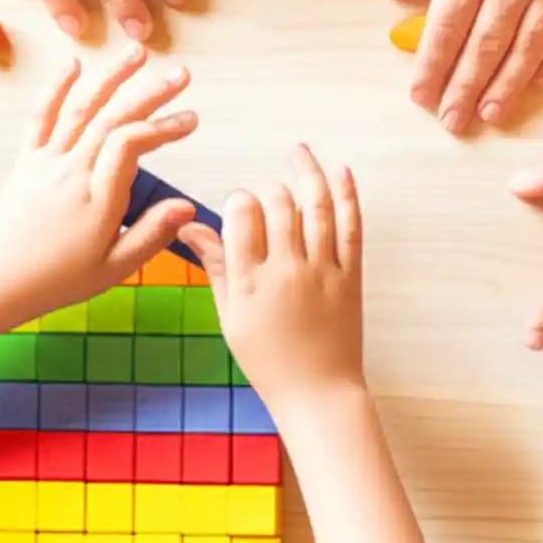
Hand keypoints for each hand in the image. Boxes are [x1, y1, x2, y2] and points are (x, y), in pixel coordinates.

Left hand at [0, 46, 198, 317]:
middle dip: (149, 92)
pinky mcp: (30, 159)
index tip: (191, 119)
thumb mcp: (115, 266)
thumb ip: (152, 234)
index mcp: (97, 198)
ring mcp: (48, 161)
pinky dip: (56, 87)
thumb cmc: (60, 277)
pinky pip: (42, 116)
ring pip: (81, 109)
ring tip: (137, 53)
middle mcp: (72, 171)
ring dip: (110, 77)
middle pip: (112, 119)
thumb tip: (188, 207)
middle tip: (181, 74)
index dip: (162, 127)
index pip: (130, 146)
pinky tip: (73, 64)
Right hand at [179, 145, 365, 399]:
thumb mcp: (230, 317)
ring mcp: (323, 271)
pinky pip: (351, 226)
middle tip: (267, 196)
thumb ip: (216, 267)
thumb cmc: (268, 360)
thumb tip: (190, 226)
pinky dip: (347, 194)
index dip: (239, 201)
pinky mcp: (351, 275)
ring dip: (308, 171)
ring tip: (299, 150)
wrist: (318, 392)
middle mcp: (287, 271)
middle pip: (278, 204)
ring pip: (316, 206)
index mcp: (250, 282)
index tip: (240, 207)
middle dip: (269, 189)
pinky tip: (340, 170)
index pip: (242, 215)